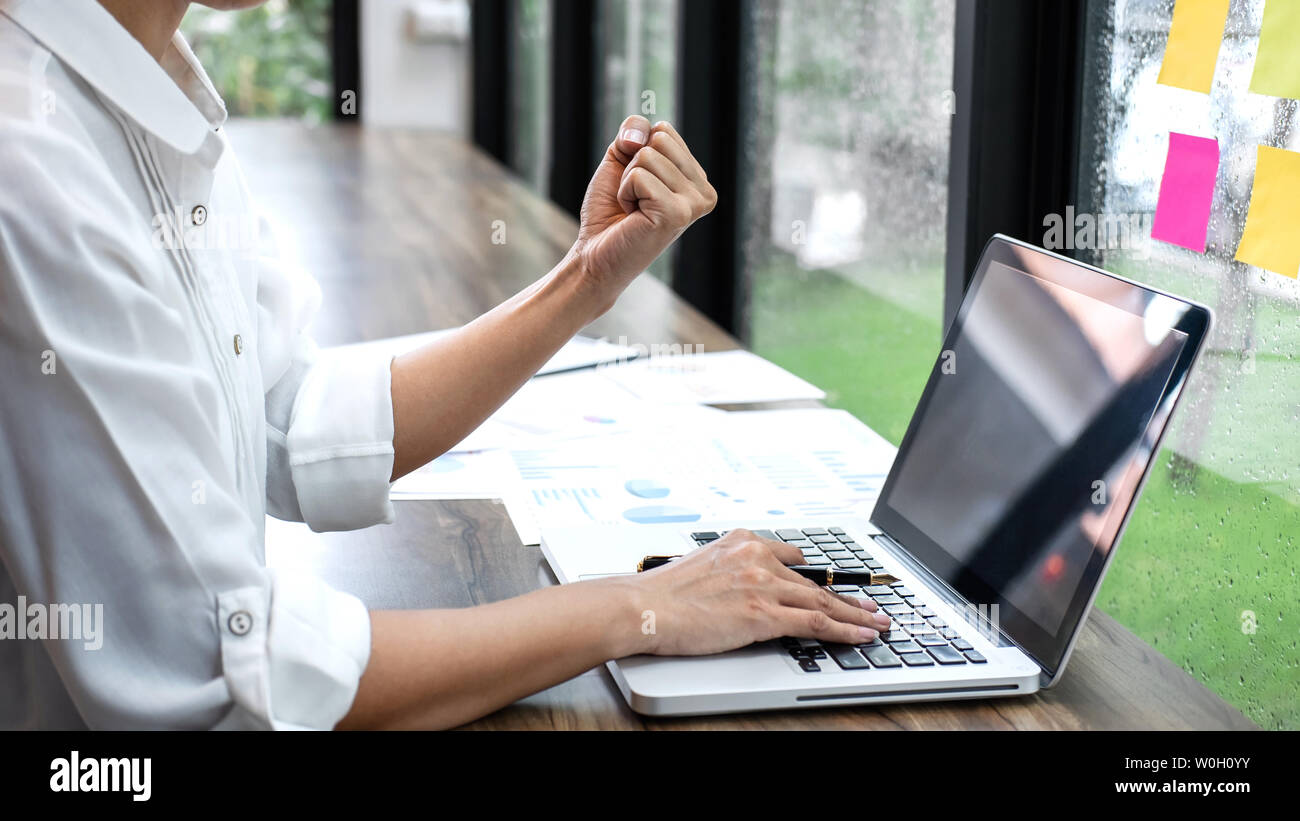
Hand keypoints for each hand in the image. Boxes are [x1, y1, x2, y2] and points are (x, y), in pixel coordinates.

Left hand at [571, 115, 716, 294]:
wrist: (596, 255)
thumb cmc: (609, 211)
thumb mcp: (620, 160)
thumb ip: (633, 133)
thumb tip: (640, 134)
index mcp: (696, 179)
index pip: (665, 131)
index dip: (636, 151)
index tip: (637, 184)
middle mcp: (703, 192)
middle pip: (659, 139)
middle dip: (633, 165)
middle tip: (634, 197)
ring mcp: (694, 204)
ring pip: (648, 156)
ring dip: (628, 182)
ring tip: (634, 209)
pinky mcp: (677, 214)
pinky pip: (639, 177)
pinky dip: (625, 194)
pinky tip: (633, 216)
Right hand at [627, 529, 891, 655]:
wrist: (643, 606)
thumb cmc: (660, 594)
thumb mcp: (701, 568)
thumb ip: (729, 574)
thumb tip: (740, 593)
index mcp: (741, 543)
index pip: (791, 558)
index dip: (816, 577)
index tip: (830, 584)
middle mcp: (756, 558)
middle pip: (813, 583)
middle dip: (846, 598)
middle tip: (870, 606)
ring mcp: (762, 585)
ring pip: (822, 602)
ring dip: (855, 614)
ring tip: (876, 622)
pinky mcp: (763, 614)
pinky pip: (815, 623)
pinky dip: (845, 629)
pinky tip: (861, 634)